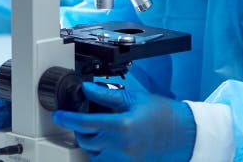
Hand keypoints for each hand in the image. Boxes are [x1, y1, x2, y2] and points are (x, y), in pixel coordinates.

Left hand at [53, 83, 195, 161]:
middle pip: (86, 139)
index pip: (85, 123)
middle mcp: (120, 146)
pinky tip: (108, 143)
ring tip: (101, 130)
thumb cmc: (163, 115)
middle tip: (83, 118)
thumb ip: (108, 95)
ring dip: (91, 141)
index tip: (59, 115)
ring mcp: (123, 160)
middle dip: (80, 128)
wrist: (183, 135)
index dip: (68, 118)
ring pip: (93, 153)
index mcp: (122, 126)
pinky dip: (101, 153)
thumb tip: (87, 89)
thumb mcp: (134, 99)